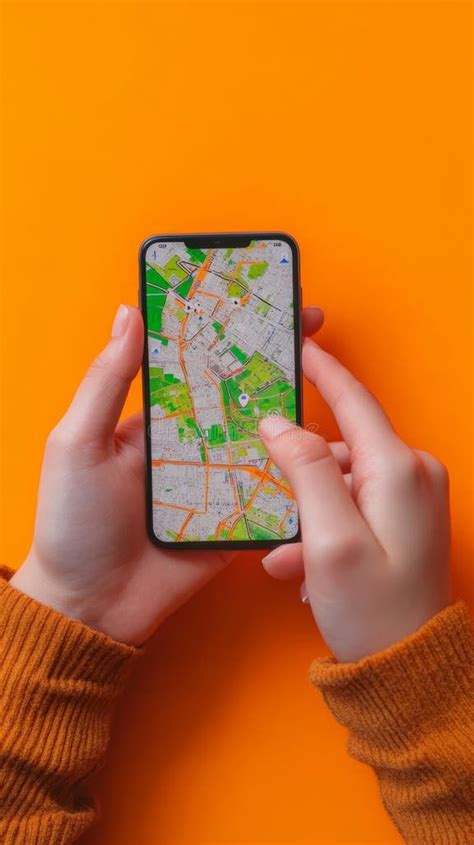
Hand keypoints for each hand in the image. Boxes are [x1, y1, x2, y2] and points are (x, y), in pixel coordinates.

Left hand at [10, 304, 323, 644]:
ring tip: (331, 386)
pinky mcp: (237, 521)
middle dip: (277, 361)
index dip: (227, 330)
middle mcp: (193, 443)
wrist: (89, 606)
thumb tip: (130, 314)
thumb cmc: (72, 521)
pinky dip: (298, 478)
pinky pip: (272, 493)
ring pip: (265, 440)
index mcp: (157, 418)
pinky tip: (326, 456)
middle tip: (313, 329)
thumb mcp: (77, 443)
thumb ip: (106, 383)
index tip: (262, 299)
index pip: (198, 362)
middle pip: (241, 395)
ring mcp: (219, 481)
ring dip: (295, 415)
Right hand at [259, 338, 450, 661]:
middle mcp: (412, 474)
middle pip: (340, 448)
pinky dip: (325, 531)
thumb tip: (279, 423)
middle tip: (270, 511)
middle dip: (299, 479)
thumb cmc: (371, 611)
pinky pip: (353, 507)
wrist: (409, 671)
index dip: (321, 370)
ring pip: (341, 484)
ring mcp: (413, 497)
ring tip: (289, 561)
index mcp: (398, 469)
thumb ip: (305, 471)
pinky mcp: (406, 518)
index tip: (296, 345)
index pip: (354, 400)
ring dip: (308, 516)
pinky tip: (307, 570)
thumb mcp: (329, 540)